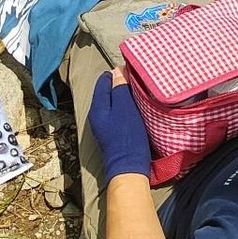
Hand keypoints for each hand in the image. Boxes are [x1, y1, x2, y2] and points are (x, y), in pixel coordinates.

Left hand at [89, 68, 151, 182]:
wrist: (129, 167)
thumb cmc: (127, 135)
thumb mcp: (125, 108)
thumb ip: (120, 88)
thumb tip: (117, 71)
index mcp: (98, 107)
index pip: (104, 80)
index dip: (118, 73)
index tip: (133, 71)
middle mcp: (98, 115)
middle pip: (108, 91)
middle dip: (121, 84)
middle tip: (138, 81)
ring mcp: (104, 125)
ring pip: (114, 102)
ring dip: (125, 97)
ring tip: (139, 92)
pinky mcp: (113, 132)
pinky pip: (118, 112)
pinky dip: (126, 107)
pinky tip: (137, 108)